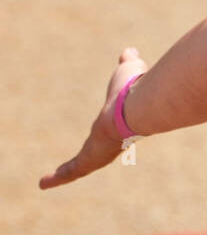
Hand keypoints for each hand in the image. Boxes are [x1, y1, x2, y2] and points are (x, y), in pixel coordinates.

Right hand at [38, 46, 147, 189]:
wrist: (135, 109)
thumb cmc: (133, 90)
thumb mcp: (128, 71)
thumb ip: (128, 63)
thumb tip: (129, 52)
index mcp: (120, 124)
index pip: (111, 131)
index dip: (106, 131)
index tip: (103, 133)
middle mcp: (112, 143)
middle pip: (97, 154)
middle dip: (87, 158)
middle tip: (76, 165)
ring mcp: (100, 154)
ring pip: (80, 166)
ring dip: (65, 174)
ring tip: (50, 180)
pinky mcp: (88, 160)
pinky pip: (71, 171)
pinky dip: (56, 177)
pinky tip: (43, 183)